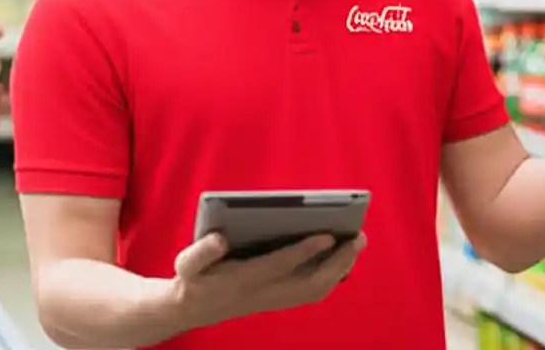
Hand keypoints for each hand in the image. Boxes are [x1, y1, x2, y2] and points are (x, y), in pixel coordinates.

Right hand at [167, 233, 366, 331]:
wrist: (191, 309)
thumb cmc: (192, 279)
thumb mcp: (185, 265)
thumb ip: (200, 253)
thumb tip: (220, 239)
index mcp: (241, 281)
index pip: (277, 266)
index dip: (303, 251)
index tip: (327, 234)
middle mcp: (263, 294)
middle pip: (309, 284)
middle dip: (337, 263)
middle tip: (358, 237)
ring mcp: (274, 300)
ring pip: (315, 291)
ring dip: (339, 269)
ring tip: (356, 243)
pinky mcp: (280, 300)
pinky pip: (312, 292)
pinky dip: (332, 275)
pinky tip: (342, 256)